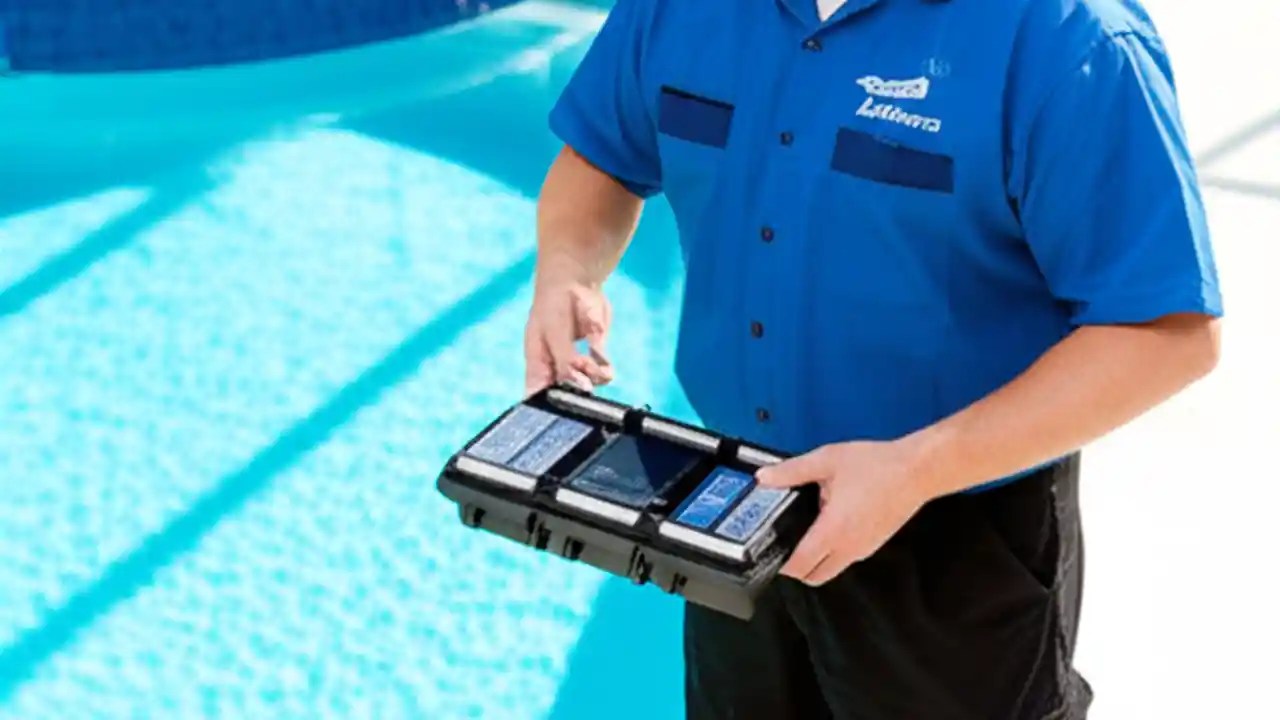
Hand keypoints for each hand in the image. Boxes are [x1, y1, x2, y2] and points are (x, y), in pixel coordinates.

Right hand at [524, 277, 614, 396]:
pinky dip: (605, 366)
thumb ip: (565, 362)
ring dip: (595, 378)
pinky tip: (604, 359)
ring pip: (587, 384)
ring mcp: (576, 362)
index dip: (546, 407)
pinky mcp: (595, 355)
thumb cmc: (554, 304)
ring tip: (600, 367)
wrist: (577, 280)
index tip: (564, 407)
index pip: (536, 395)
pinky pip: (602, 370)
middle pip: (565, 393)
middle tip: (587, 383)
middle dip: (578, 392)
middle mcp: (555, 366)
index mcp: (537, 363)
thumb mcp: (554, 332)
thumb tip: (580, 387)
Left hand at [756, 439, 936, 585]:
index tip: (770, 553)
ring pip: (833, 570)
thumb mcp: (827, 461)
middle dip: (797, 569)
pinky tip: (830, 527)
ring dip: (817, 562)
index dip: (782, 565)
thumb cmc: (878, 465)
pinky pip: (848, 558)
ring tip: (806, 535)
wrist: (917, 470)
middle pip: (816, 577)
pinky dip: (834, 553)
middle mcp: (849, 547)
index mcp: (833, 530)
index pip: (801, 565)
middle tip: (786, 548)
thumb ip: (792, 471)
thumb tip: (764, 477)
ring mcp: (864, 548)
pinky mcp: (875, 544)